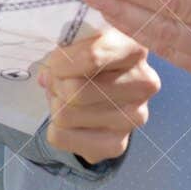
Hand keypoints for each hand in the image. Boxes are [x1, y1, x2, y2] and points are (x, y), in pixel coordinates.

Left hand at [39, 28, 159, 164]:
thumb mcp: (80, 44)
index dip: (61, 62)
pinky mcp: (117, 145)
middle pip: (75, 90)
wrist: (105, 95)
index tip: (54, 64)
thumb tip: (49, 75)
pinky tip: (70, 121)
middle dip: (56, 85)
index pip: (92, 57)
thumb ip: (65, 51)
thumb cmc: (90, 64)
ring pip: (64, 115)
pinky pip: (61, 137)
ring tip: (64, 99)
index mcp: (134, 51)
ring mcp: (133, 117)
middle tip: (56, 82)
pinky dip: (55, 128)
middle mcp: (142, 85)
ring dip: (55, 105)